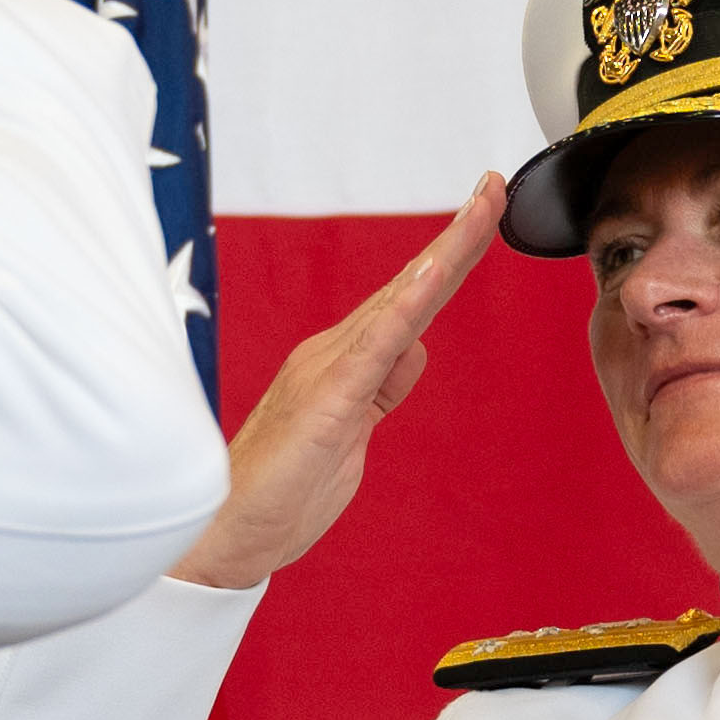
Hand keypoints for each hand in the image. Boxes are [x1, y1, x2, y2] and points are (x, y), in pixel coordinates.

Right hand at [174, 182, 499, 587]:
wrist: (224, 532)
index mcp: (345, 360)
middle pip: (412, 286)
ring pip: (399, 302)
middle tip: (495, 187)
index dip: (450, 258)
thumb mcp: (350, 434)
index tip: (485, 213)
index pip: (410, 301)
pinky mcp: (328, 400)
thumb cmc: (280, 489)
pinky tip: (430, 276)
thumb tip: (416, 347)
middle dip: (459, 236)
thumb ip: (381, 388)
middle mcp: (336, 352)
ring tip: (479, 210)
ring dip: (443, 254)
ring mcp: (330, 370)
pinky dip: (404, 309)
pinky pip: (373, 348)